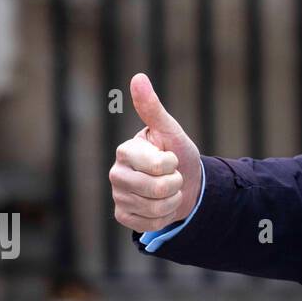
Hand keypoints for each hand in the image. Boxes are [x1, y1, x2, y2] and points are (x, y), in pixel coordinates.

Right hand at [108, 73, 202, 232]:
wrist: (185, 182)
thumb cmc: (177, 152)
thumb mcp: (171, 130)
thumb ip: (153, 108)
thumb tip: (138, 77)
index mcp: (125, 150)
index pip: (158, 165)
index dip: (173, 163)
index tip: (171, 157)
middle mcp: (116, 173)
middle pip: (156, 189)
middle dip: (175, 183)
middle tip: (173, 175)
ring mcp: (118, 196)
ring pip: (155, 208)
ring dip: (172, 200)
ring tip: (168, 189)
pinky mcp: (123, 216)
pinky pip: (149, 223)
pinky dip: (164, 216)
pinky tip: (161, 205)